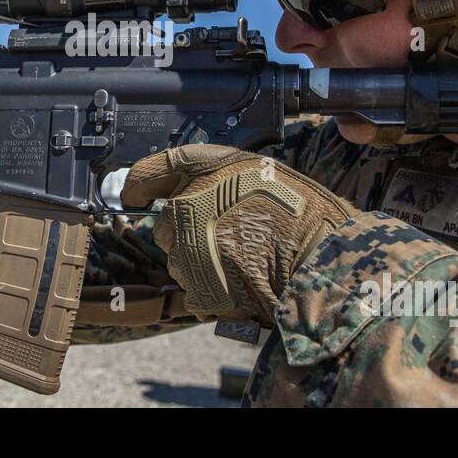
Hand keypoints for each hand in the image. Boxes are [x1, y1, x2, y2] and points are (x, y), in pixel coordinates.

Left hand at [121, 144, 357, 324]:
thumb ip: (219, 181)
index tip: (133, 193)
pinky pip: (192, 289)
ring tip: (243, 261)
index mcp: (206, 169)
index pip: (155, 168)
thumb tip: (191, 193)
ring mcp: (188, 248)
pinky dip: (210, 289)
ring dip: (199, 263)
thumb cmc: (304, 216)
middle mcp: (188, 205)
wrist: (324, 261)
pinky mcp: (196, 286)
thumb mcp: (260, 175)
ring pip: (179, 260)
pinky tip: (241, 282)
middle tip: (227, 238)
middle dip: (186, 233)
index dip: (140, 181)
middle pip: (166, 225)